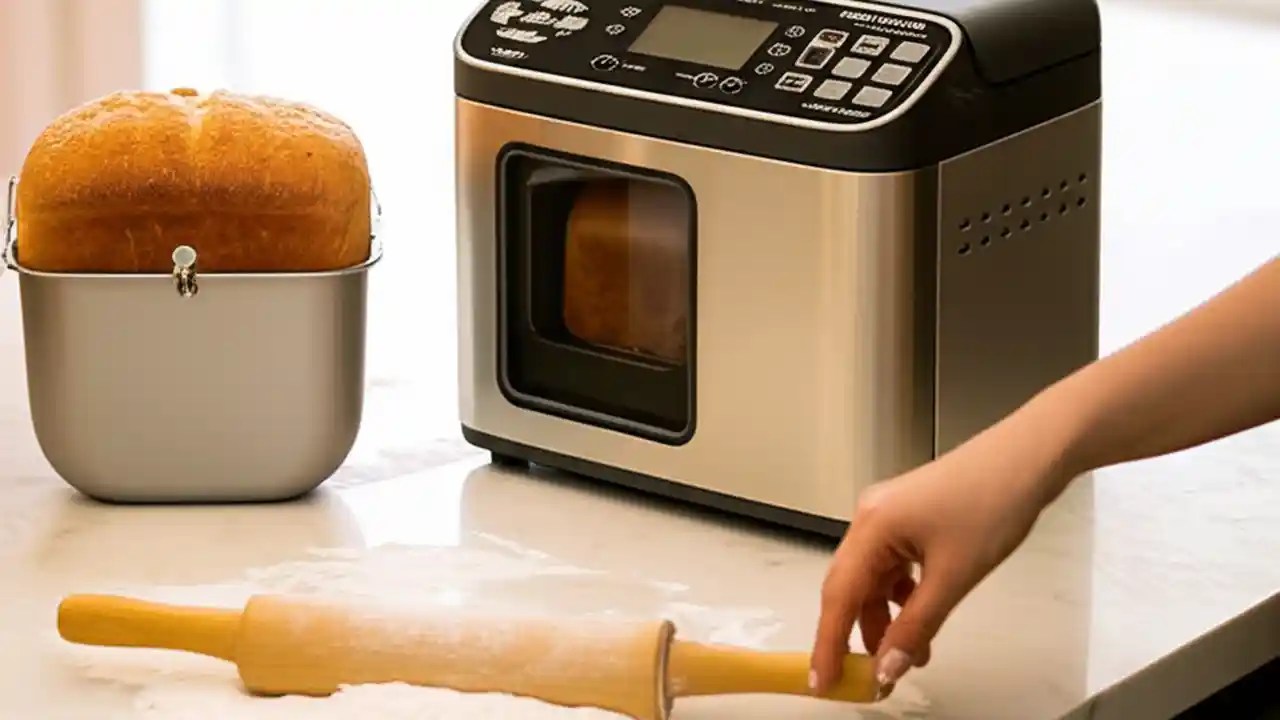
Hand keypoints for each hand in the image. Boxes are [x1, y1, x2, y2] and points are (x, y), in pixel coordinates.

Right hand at [809, 420, 1070, 695]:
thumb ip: (917, 626)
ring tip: (908, 656)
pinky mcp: (910, 517)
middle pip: (850, 588)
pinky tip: (921, 618)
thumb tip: (889, 666)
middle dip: (855, 636)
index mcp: (871, 526)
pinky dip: (902, 598)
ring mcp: (890, 515)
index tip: (823, 682)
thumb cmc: (993, 500)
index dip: (828, 644)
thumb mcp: (954, 576)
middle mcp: (871, 518)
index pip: (838, 597)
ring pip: (874, 580)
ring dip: (885, 619)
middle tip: (866, 679)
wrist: (1030, 456)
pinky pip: (893, 567)